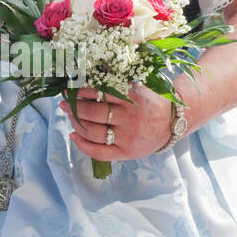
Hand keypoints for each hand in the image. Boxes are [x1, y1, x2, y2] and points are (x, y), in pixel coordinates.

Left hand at [58, 83, 173, 160]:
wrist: (172, 123)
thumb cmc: (150, 103)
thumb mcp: (137, 89)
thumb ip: (116, 86)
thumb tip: (84, 83)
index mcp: (132, 99)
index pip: (100, 94)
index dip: (81, 92)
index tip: (71, 89)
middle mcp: (129, 118)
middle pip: (93, 113)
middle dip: (74, 107)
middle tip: (64, 102)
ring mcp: (127, 137)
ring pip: (93, 132)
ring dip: (76, 123)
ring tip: (69, 116)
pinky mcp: (126, 153)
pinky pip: (99, 152)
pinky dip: (82, 144)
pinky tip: (73, 135)